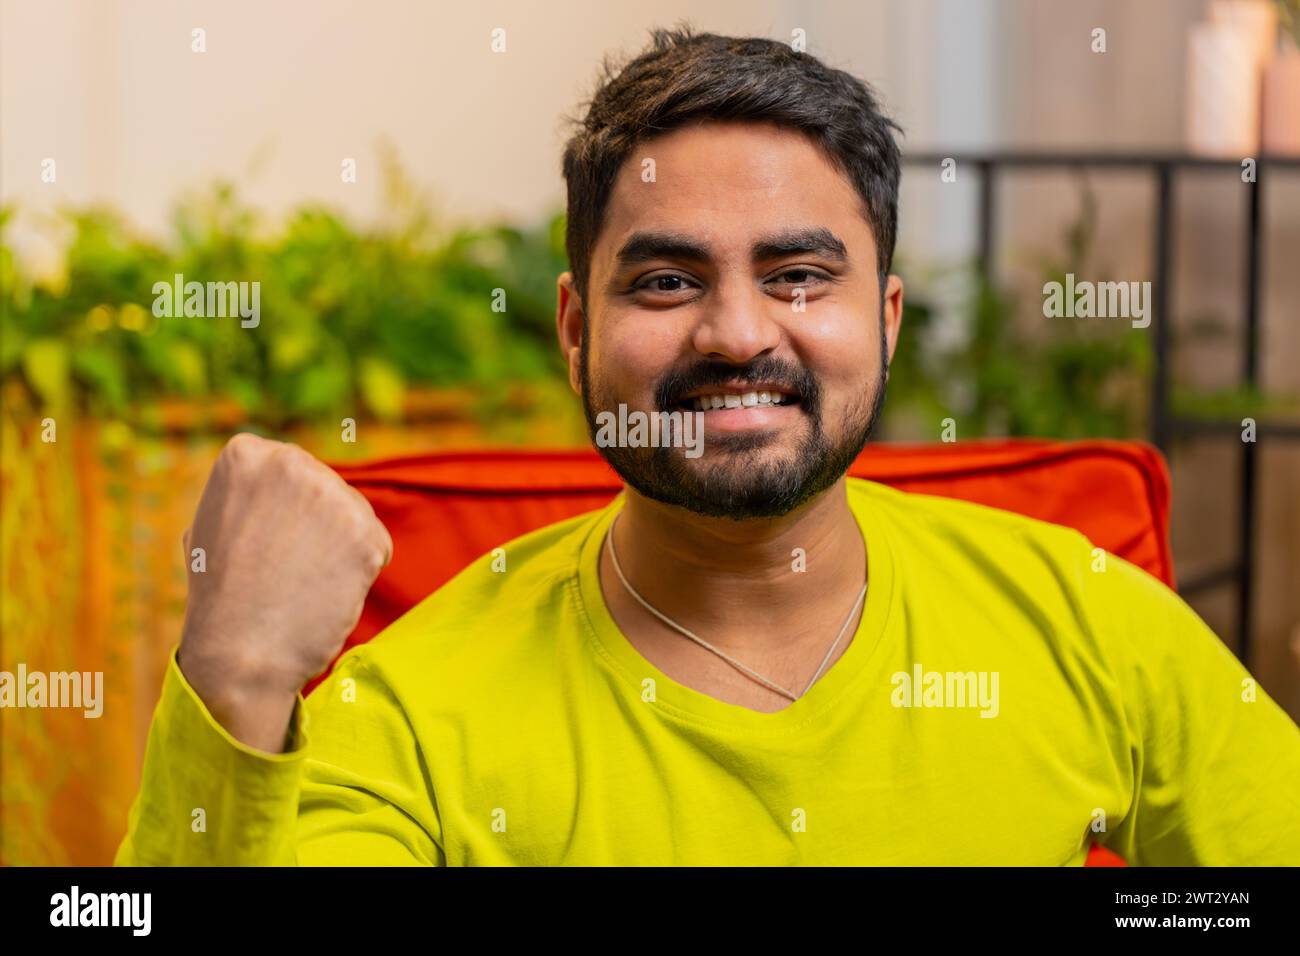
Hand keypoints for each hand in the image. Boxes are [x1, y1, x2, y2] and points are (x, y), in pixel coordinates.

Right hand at [175, 433, 392, 750]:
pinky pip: (378, 547)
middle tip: (282, 569)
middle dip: (316, 528)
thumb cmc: (221, 596)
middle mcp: (291, 463)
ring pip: (355, 517)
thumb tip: (279, 469)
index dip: (281, 515)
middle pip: (329, 490)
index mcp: (247, 455)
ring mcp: (332, 496)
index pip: (292, 472)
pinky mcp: (366, 534)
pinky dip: (360, 574)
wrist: (239, 654)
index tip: (257, 544)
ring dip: (339, 550)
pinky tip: (325, 593)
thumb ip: (252, 490)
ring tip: (300, 582)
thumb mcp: (215, 520)